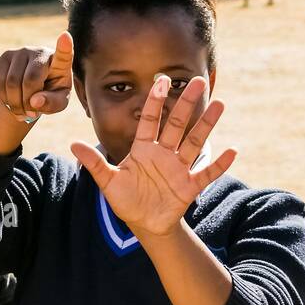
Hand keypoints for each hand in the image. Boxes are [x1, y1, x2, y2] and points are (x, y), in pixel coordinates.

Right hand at [0, 31, 74, 120]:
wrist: (33, 87)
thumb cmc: (51, 94)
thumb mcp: (58, 103)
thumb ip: (52, 104)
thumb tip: (34, 102)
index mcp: (61, 64)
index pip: (63, 55)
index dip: (64, 47)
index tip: (65, 37)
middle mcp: (41, 53)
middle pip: (30, 81)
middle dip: (27, 104)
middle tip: (31, 116)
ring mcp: (22, 51)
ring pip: (11, 82)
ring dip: (14, 104)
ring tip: (21, 112)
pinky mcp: (6, 55)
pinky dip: (4, 98)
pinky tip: (11, 102)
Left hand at [70, 74, 236, 240]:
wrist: (144, 224)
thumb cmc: (127, 200)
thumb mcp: (108, 183)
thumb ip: (95, 164)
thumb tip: (72, 144)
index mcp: (144, 149)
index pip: (149, 120)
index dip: (155, 101)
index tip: (161, 80)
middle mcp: (164, 154)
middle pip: (177, 125)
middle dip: (186, 103)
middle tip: (198, 81)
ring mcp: (178, 169)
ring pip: (194, 143)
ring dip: (206, 125)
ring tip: (219, 104)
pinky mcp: (189, 186)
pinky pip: (206, 173)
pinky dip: (218, 163)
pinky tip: (232, 150)